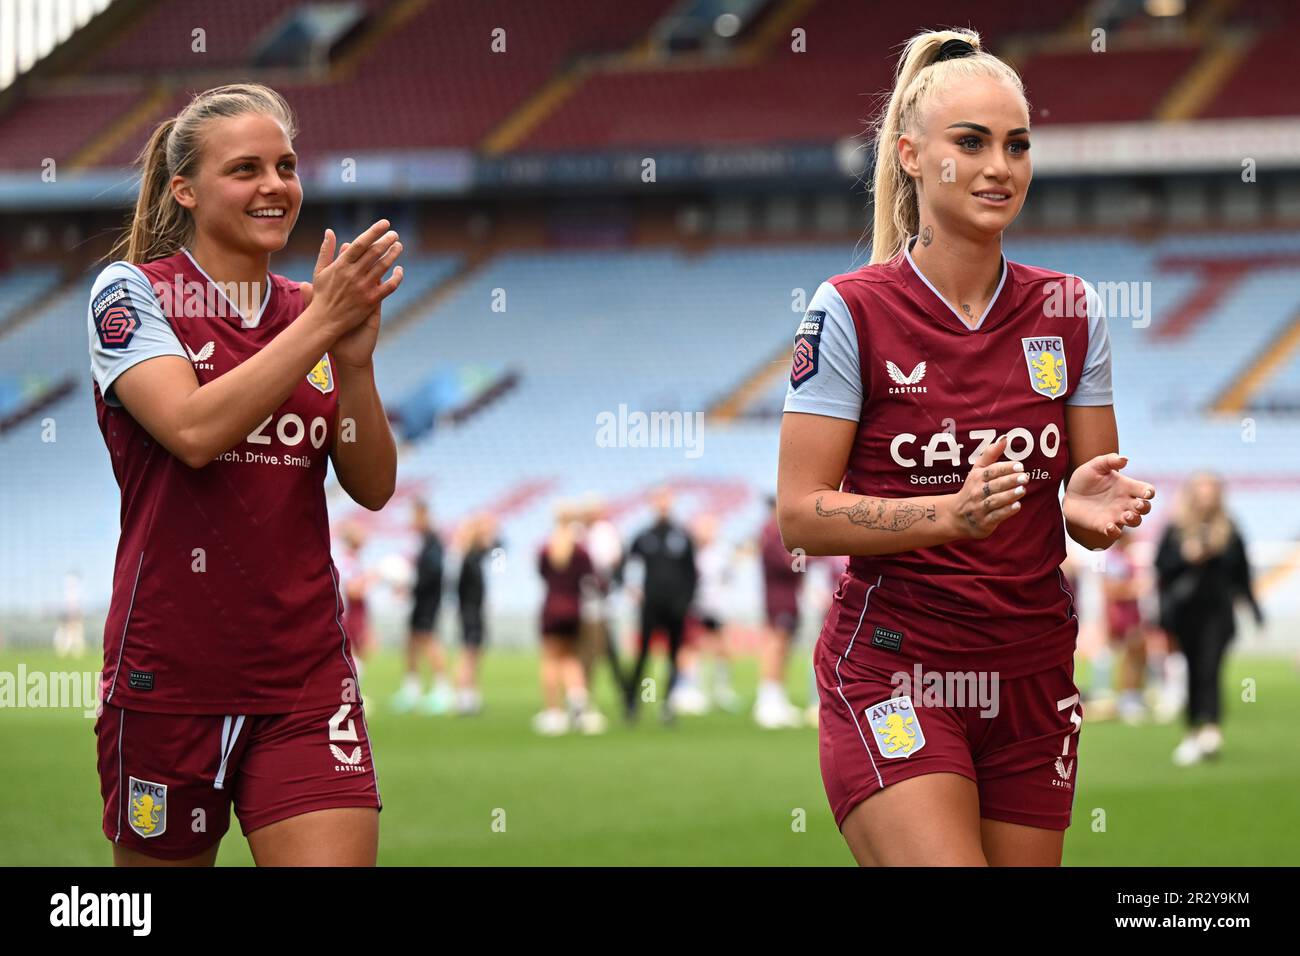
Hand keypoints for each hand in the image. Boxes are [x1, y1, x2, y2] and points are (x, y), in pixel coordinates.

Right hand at [302, 220, 403, 338]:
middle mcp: (353, 274)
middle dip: (386, 240)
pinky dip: (397, 277)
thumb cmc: (322, 294)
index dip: (374, 231)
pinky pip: (389, 286)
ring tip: (399, 246)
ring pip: (383, 266)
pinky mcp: (372, 300)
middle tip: (394, 234)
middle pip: (374, 252)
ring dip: (393, 254)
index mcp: (341, 265)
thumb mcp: (319, 271)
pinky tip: (400, 270)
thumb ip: (326, 250)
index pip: (360, 243)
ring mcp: (363, 287)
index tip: (385, 223)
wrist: (325, 321)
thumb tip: (329, 231)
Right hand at [948, 434, 1028, 539]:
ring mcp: (980, 508)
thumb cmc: (972, 490)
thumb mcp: (977, 471)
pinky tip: (1017, 506)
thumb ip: (991, 455)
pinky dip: (1006, 511)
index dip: (1005, 468)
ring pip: (995, 500)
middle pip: (994, 485)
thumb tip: (1004, 438)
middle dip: (1010, 480)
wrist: (955, 516)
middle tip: (1025, 477)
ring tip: (1023, 490)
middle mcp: (977, 492)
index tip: (1019, 466)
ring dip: (1009, 495)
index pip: (991, 471)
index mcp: (976, 478)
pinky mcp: (984, 522)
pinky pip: (995, 516)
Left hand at [1062, 453, 1154, 540]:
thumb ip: (1109, 460)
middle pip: (1145, 508)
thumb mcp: (1095, 466)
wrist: (1069, 495)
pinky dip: (1115, 532)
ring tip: (1126, 515)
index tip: (1146, 493)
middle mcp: (1125, 502)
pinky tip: (1108, 526)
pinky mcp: (1104, 526)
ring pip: (1135, 522)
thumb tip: (1125, 459)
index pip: (1146, 490)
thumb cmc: (1085, 479)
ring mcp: (1116, 515)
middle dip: (1144, 508)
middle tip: (1136, 505)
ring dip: (1134, 520)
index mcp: (1127, 487)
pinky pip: (1115, 533)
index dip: (1149, 492)